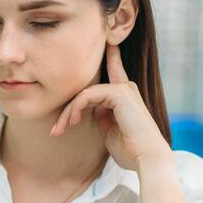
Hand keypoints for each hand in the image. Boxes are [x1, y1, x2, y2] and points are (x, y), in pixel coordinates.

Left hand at [50, 43, 172, 171]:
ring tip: (59, 130)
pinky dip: (75, 108)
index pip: (114, 71)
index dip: (110, 58)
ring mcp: (123, 89)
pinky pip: (87, 96)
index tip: (108, 44)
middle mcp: (126, 89)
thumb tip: (90, 111)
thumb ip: (101, 117)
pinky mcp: (120, 93)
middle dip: (69, 109)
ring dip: (68, 112)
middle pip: (87, 90)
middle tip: (56, 130)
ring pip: (84, 93)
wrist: (147, 158)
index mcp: (125, 97)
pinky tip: (72, 122)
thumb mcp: (110, 131)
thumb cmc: (131, 150)